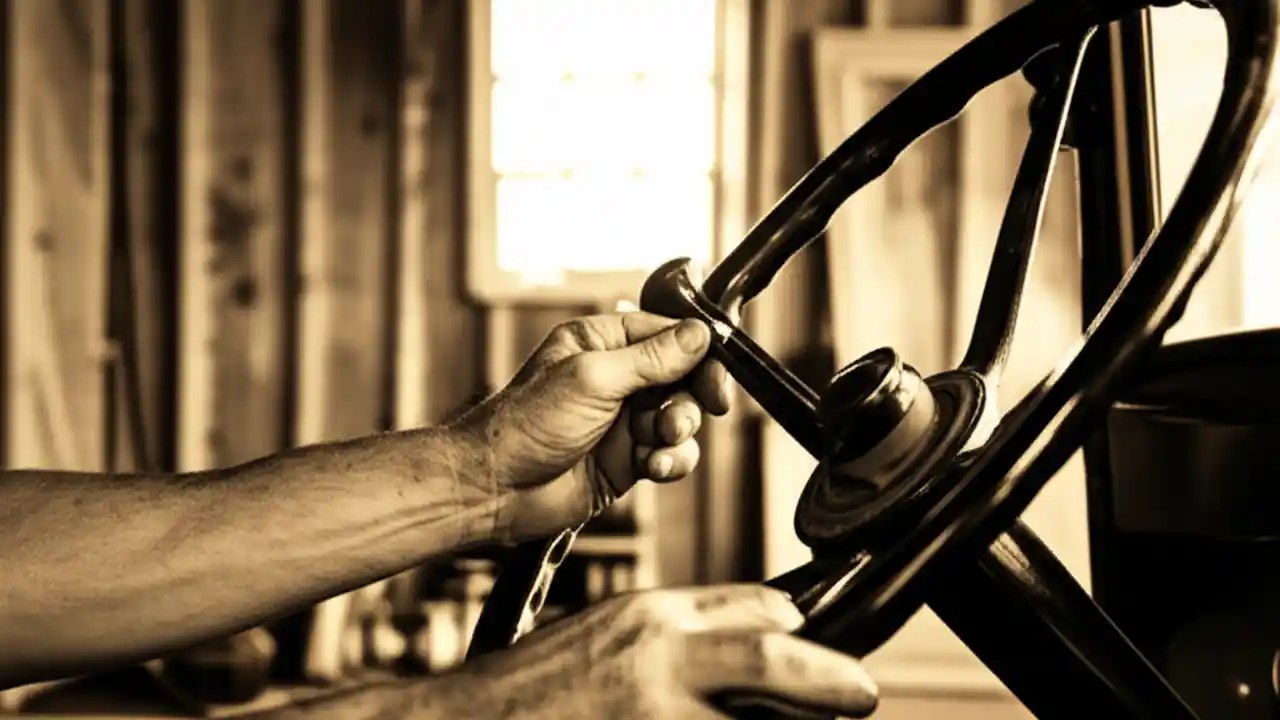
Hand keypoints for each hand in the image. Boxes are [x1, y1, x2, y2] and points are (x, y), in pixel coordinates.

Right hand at [440, 584, 878, 718]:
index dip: (803, 635)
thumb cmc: (538, 685)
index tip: (829, 655)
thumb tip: (774, 622)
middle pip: (769, 657)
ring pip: (750, 718)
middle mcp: (657, 661)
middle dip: (828, 679)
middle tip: (863, 693)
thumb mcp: (613, 632)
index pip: (755, 609)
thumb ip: (686, 628)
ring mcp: (654, 714)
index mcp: (651, 617)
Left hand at [456, 311, 729, 540]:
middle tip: (678, 418)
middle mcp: (617, 378)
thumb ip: (652, 358)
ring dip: (679, 433)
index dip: (699, 354)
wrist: (497, 488)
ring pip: (682, 419)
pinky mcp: (627, 459)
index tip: (714, 376)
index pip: (669, 335)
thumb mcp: (593, 379)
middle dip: (689, 399)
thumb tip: (699, 335)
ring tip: (657, 443)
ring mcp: (624, 420)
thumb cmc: (526, 424)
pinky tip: (653, 467)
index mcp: (603, 342)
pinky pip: (670, 454)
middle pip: (684, 379)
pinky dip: (670, 461)